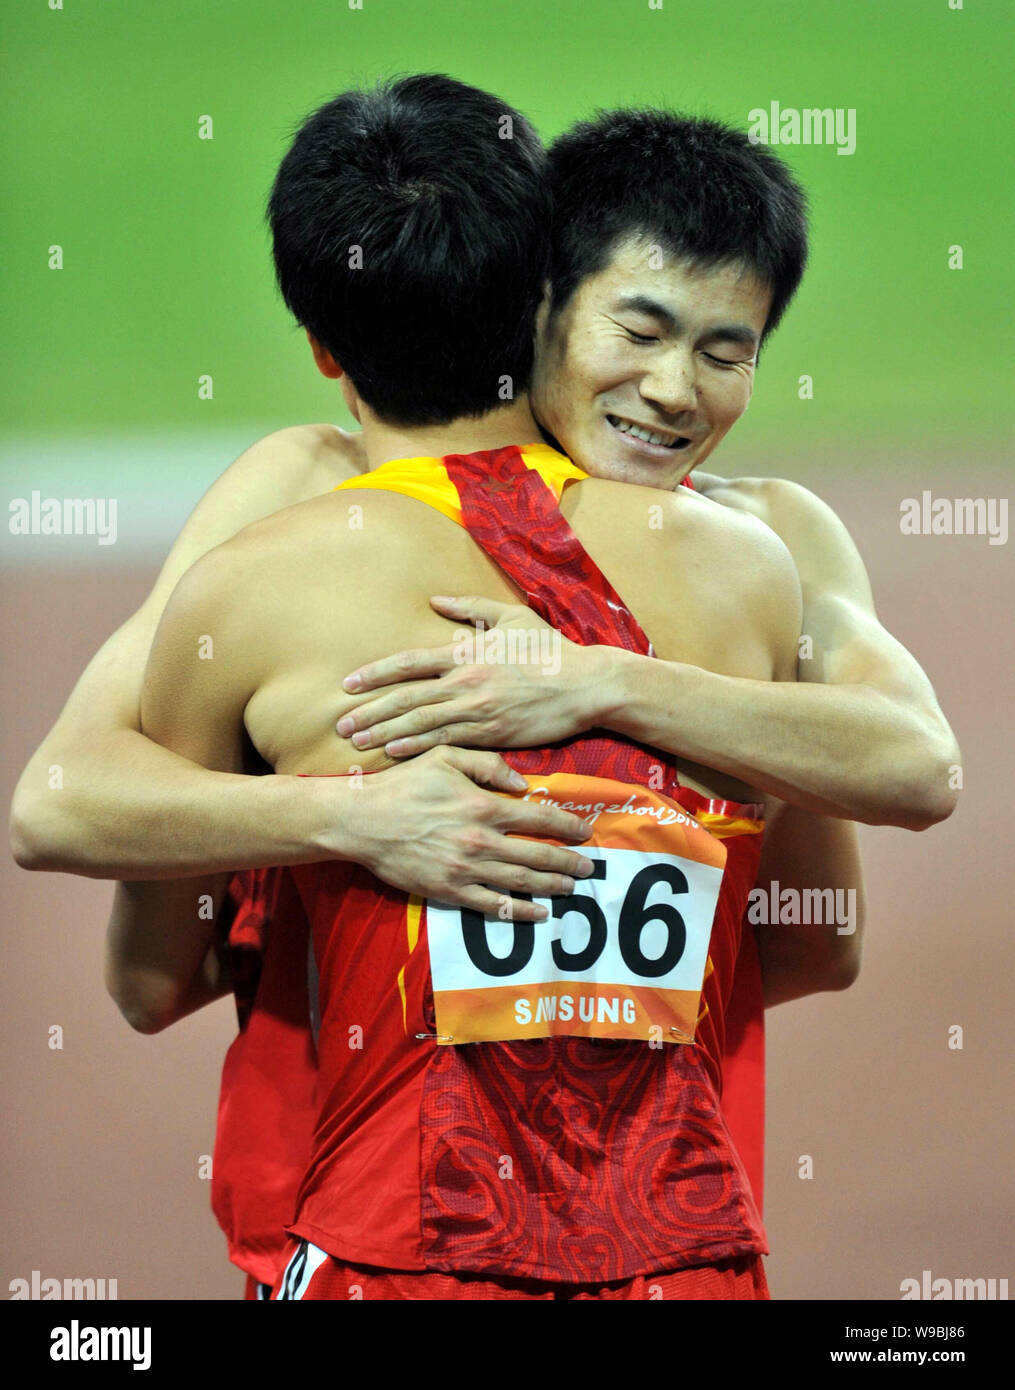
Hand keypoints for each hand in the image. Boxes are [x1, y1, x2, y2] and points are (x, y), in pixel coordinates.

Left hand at [337, 595, 600, 755]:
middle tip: (340, 724)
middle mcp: (466, 681)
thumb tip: (436, 598)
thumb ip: (471, 607)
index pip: (409, 663)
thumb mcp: (512, 618)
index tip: (348, 684)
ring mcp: (478, 710)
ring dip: (385, 733)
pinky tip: (395, 752)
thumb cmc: (551, 651)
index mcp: (467, 653)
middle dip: (369, 711)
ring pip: (420, 722)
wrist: (587, 685)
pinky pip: (446, 741)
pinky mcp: (492, 734)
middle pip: (406, 697)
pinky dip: (418, 746)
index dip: (375, 674)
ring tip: (357, 743)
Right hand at [342, 745, 596, 921]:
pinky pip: (494, 906)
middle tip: (588, 866)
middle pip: (538, 855)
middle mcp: (481, 841)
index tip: (584, 831)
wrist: (362, 820)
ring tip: (572, 887)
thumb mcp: (445, 756)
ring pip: (521, 882)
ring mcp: (466, 870)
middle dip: (568, 862)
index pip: (539, 819)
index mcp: (484, 807)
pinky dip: (521, 911)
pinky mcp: (450, 891)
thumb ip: (488, 764)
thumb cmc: (404, 784)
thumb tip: (523, 783)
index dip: (567, 826)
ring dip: (552, 886)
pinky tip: (540, 913)